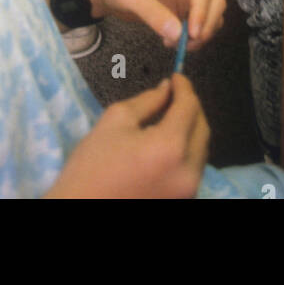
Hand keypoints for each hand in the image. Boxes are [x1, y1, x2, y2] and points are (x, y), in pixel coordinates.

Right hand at [44, 75, 208, 198]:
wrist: (81, 208)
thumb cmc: (92, 166)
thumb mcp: (116, 121)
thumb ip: (147, 101)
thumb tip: (167, 88)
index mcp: (170, 147)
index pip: (189, 107)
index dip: (184, 87)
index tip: (177, 76)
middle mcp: (188, 171)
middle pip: (202, 129)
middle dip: (191, 107)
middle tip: (174, 94)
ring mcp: (188, 192)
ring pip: (201, 151)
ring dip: (190, 130)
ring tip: (171, 117)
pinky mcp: (183, 202)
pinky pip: (193, 170)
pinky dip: (186, 151)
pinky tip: (168, 144)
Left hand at [73, 0, 224, 47]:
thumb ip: (152, 13)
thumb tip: (178, 34)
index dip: (202, 11)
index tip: (192, 35)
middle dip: (204, 25)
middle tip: (186, 45)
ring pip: (213, 11)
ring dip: (201, 31)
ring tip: (175, 44)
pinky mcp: (190, 0)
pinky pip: (203, 19)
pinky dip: (194, 33)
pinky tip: (173, 39)